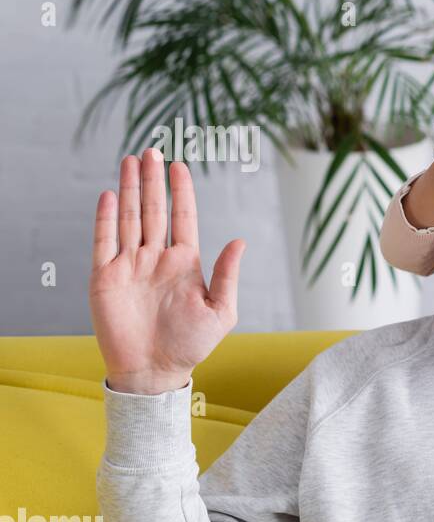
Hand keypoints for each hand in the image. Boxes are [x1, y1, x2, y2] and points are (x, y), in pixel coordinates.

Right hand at [90, 148, 244, 394]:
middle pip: (153, 210)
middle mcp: (156, 258)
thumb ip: (227, 275)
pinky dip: (105, 219)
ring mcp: (130, 266)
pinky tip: (109, 195)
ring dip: (129, 190)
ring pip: (129, 219)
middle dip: (151, 180)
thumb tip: (240, 241)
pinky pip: (104, 242)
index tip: (179, 165)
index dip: (180, 191)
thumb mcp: (220, 311)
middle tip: (151, 150)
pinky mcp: (105, 278)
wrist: (155, 372)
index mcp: (185, 263)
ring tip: (130, 161)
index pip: (182, 217)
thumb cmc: (191, 345)